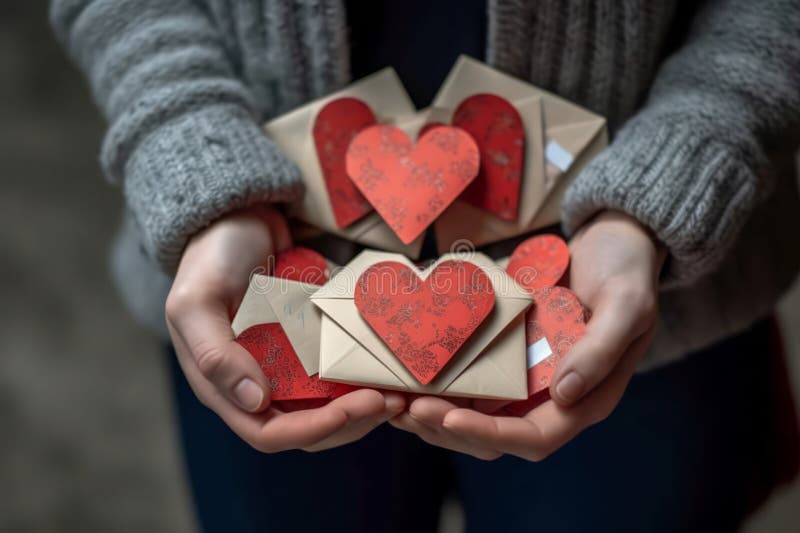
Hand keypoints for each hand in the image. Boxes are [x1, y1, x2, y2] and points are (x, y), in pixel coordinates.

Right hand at [166, 206, 404, 452]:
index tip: (355, 408)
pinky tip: (383, 371)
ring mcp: (281, 366)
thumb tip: (255, 402)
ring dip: (359, 409)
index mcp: (221, 385)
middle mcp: (252, 384)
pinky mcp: (304, 346)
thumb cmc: (210, 257)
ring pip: (323, 408)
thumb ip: (215, 354)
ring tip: (395, 394)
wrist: (236, 217)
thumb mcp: (198, 301)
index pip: (267, 432)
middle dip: (348, 422)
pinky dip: (357, 380)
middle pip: (304, 428)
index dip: (312, 430)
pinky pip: (333, 376)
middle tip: (388, 400)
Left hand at [391, 210, 664, 459]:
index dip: (490, 434)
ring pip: (478, 413)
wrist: (617, 240)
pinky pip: (474, 379)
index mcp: (587, 398)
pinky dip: (443, 382)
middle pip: (496, 434)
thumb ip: (600, 350)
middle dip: (449, 428)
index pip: (534, 437)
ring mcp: (530, 378)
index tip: (449, 417)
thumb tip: (565, 395)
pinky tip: (410, 370)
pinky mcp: (512, 356)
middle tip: (406, 408)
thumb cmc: (629, 271)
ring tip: (396, 399)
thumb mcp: (626, 305)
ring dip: (437, 413)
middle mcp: (554, 397)